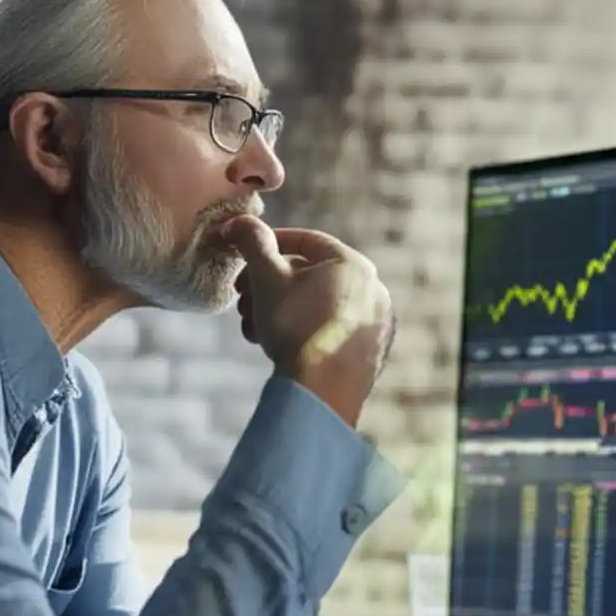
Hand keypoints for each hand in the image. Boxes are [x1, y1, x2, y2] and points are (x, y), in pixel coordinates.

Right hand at [221, 215, 393, 425]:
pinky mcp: (370, 352)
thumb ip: (253, 243)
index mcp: (354, 265)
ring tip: (251, 326)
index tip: (241, 254)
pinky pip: (330, 330)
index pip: (306, 240)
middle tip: (241, 298)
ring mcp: (376, 323)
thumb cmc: (294, 329)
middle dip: (267, 284)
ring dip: (278, 310)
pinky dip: (301, 331)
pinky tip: (274, 345)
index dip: (267, 243)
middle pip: (310, 275)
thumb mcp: (267, 278)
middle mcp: (374, 290)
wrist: (321, 394)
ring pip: (317, 305)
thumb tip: (239, 221)